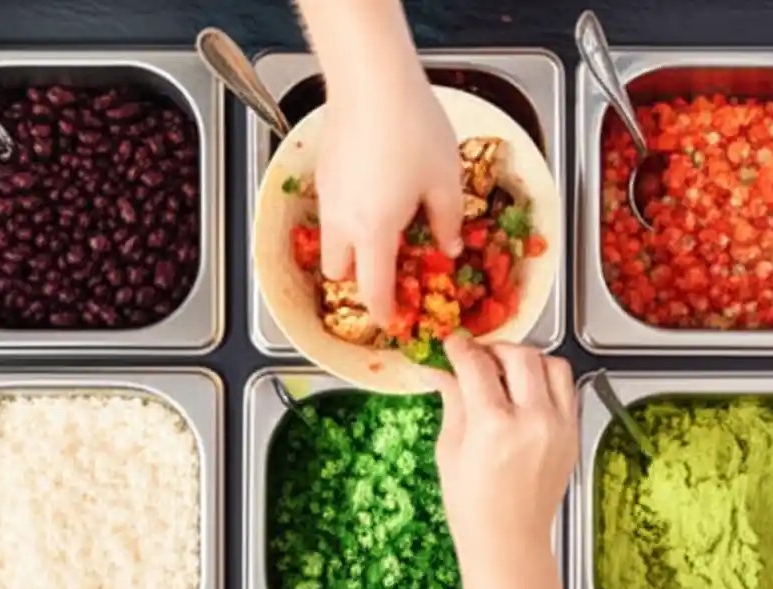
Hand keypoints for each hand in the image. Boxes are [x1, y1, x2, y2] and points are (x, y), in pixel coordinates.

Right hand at [315, 68, 462, 324]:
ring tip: (384, 231)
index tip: (396, 323)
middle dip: (360, 282)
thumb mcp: (446, 181)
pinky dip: (348, 217)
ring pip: (331, 242)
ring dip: (352, 250)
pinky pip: (332, 211)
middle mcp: (343, 222)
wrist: (371, 81)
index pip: (373, 294)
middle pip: (339, 274)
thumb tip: (449, 246)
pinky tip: (376, 193)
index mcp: (375, 234)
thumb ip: (447, 222)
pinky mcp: (324, 173)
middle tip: (390, 274)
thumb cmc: (412, 129)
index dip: (385, 315)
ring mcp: (328, 197)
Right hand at [424, 336, 577, 553]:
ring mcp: (559, 426)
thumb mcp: (450, 449)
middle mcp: (533, 420)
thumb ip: (453, 401)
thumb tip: (441, 370)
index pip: (477, 366)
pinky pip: (567, 389)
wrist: (509, 541)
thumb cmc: (472, 504)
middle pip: (521, 355)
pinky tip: (527, 393)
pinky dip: (547, 381)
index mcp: (494, 425)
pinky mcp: (574, 434)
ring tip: (508, 372)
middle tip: (480, 359)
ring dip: (528, 360)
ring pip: (553, 365)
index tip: (453, 345)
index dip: (461, 349)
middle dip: (496, 349)